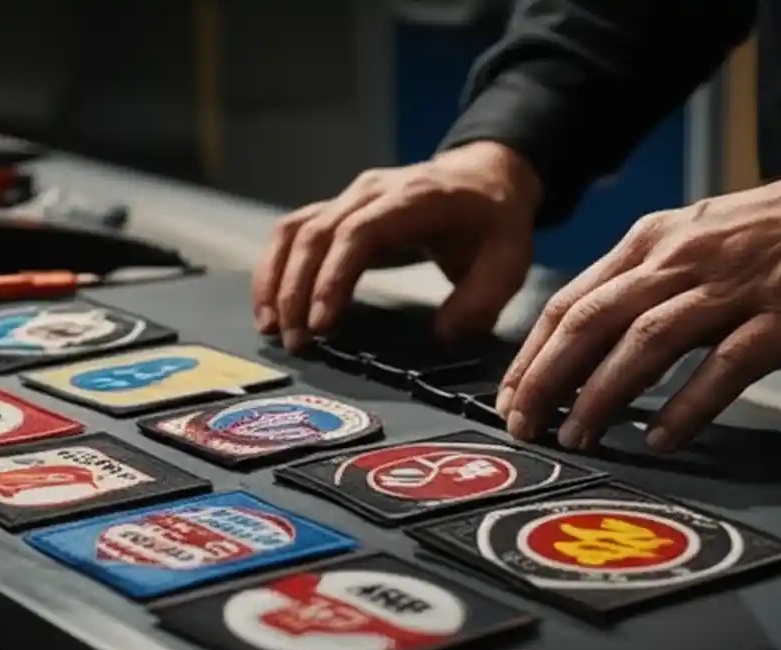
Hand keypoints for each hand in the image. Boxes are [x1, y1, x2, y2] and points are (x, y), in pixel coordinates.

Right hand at [252, 141, 541, 350]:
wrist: (486, 177)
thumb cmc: (495, 221)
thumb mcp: (509, 260)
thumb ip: (480, 301)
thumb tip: (442, 337)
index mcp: (413, 199)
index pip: (357, 233)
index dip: (333, 278)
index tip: (323, 324)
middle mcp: (372, 191)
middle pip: (315, 233)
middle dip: (296, 290)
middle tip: (295, 341)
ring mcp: (350, 197)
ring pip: (295, 230)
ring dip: (275, 279)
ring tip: (271, 328)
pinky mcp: (339, 211)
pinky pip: (294, 233)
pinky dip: (276, 268)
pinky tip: (272, 307)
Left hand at [497, 129, 780, 452]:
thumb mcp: (699, 236)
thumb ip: (647, 279)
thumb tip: (592, 332)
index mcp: (654, 240)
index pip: (572, 300)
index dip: (532, 353)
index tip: (510, 396)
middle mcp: (683, 258)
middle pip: (592, 321)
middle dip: (548, 378)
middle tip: (525, 425)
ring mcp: (733, 286)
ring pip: (645, 342)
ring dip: (602, 394)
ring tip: (577, 436)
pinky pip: (724, 367)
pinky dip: (687, 405)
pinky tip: (662, 438)